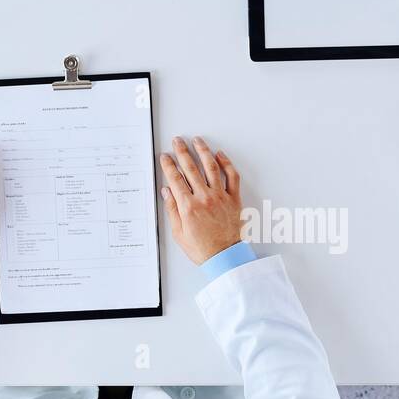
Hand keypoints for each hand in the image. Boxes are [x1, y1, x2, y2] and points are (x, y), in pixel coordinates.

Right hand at [159, 136, 242, 264]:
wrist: (224, 257)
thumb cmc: (201, 248)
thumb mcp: (178, 232)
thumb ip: (172, 209)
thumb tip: (167, 191)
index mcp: (188, 207)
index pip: (175, 179)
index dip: (169, 165)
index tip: (165, 157)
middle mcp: (204, 198)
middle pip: (191, 168)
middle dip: (182, 152)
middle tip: (178, 141)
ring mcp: (220, 197)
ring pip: (211, 167)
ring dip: (203, 151)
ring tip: (197, 141)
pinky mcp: (233, 199)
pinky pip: (232, 177)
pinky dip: (226, 164)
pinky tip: (220, 155)